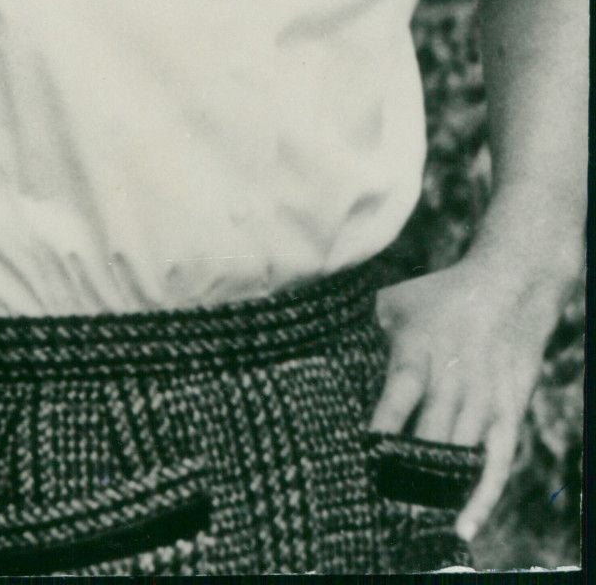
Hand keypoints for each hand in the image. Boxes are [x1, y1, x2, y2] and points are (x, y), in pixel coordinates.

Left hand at [370, 252, 572, 541]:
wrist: (510, 290)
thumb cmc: (439, 297)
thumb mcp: (393, 302)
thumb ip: (359, 325)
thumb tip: (306, 334)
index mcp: (418, 356)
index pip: (396, 400)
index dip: (381, 432)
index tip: (358, 459)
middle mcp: (452, 384)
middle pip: (428, 440)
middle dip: (404, 473)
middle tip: (376, 504)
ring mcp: (483, 404)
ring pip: (458, 458)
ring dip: (434, 489)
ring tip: (404, 520)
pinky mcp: (508, 417)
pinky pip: (497, 466)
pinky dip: (482, 498)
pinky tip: (461, 526)